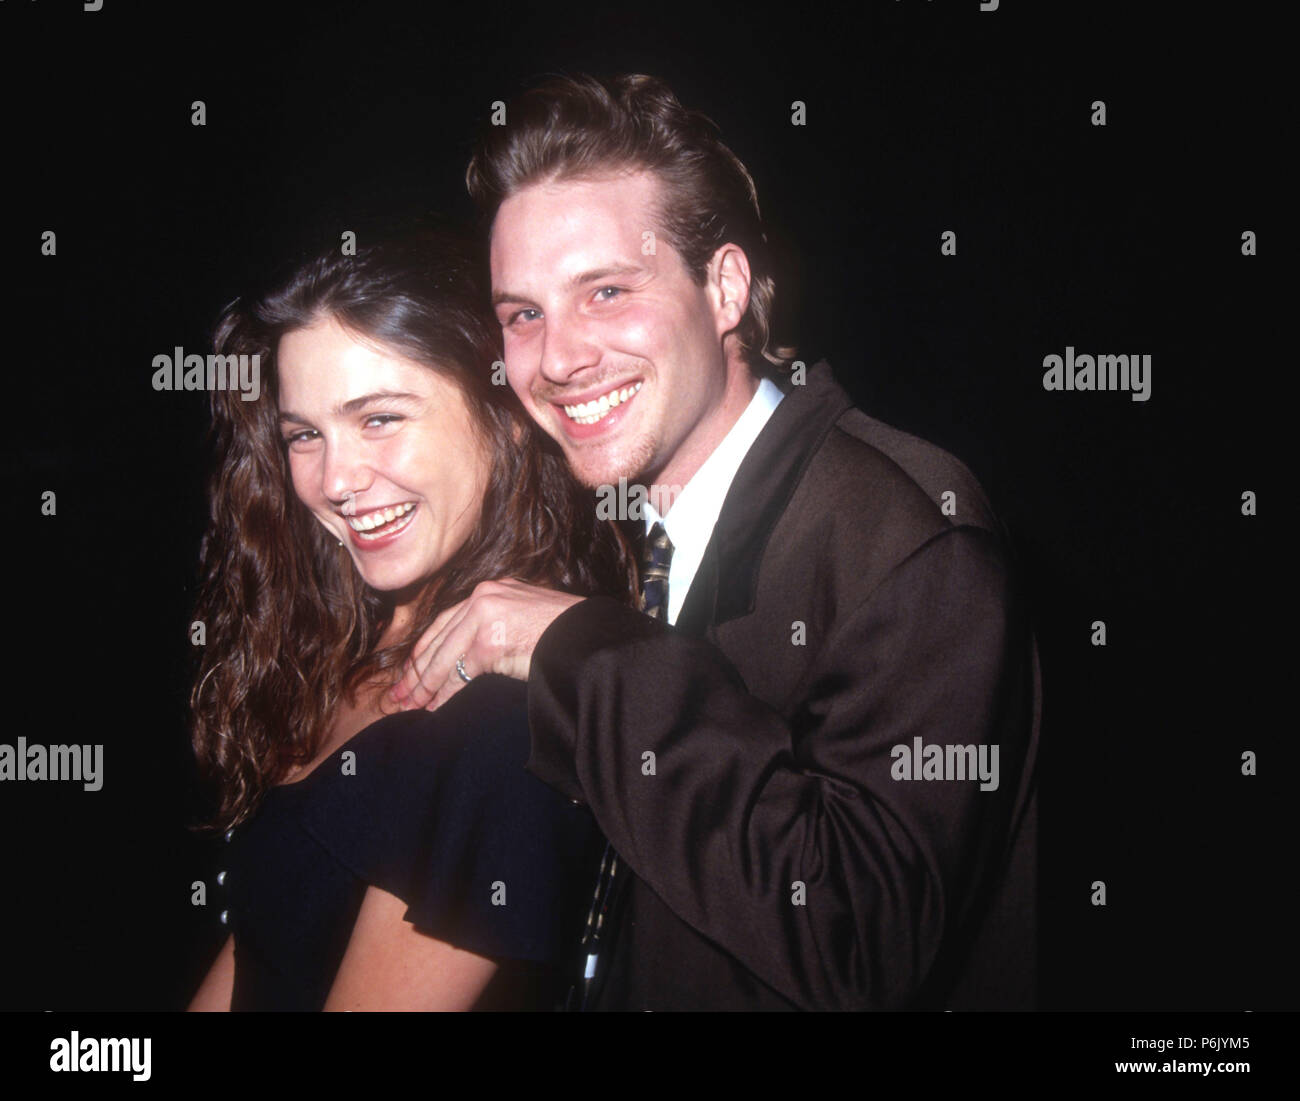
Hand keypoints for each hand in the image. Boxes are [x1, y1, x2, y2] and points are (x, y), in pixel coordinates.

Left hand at [389, 579, 583, 710]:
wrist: (588, 637)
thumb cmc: (563, 633)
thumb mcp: (523, 618)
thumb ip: (495, 626)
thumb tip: (467, 659)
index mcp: (490, 589)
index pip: (445, 621)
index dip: (424, 650)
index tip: (409, 671)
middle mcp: (483, 596)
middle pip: (437, 638)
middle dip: (415, 671)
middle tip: (397, 695)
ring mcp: (485, 616)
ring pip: (443, 657)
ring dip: (425, 686)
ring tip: (410, 706)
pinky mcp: (489, 641)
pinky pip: (459, 673)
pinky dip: (445, 694)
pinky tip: (435, 708)